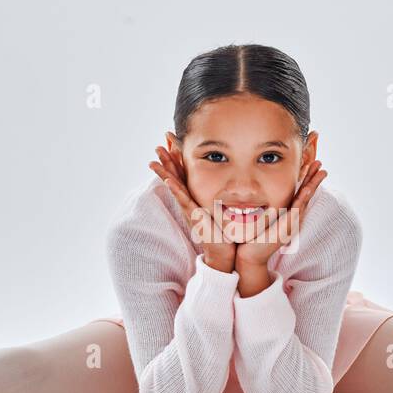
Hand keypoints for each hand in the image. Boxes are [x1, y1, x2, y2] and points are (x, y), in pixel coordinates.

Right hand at [149, 144, 235, 271]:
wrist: (227, 252)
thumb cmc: (229, 231)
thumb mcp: (227, 206)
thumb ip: (230, 193)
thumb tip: (238, 180)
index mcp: (197, 196)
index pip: (185, 172)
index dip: (177, 157)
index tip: (171, 141)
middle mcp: (190, 201)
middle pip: (175, 176)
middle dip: (166, 160)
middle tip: (158, 145)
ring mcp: (190, 209)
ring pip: (174, 186)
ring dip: (164, 173)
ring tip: (154, 160)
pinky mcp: (194, 217)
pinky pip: (183, 200)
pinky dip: (175, 190)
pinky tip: (168, 181)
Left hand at [235, 159, 326, 268]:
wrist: (250, 256)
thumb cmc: (253, 238)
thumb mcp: (261, 219)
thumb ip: (263, 208)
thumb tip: (259, 196)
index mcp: (288, 214)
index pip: (300, 193)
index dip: (306, 179)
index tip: (311, 165)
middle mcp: (292, 218)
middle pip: (307, 194)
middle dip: (314, 178)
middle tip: (321, 164)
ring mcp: (291, 223)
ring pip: (304, 200)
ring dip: (312, 185)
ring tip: (320, 172)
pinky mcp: (286, 229)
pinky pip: (296, 211)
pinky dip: (302, 199)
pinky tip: (307, 190)